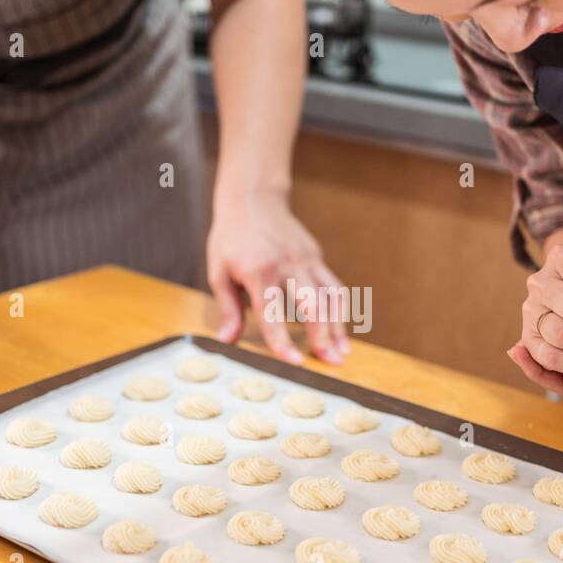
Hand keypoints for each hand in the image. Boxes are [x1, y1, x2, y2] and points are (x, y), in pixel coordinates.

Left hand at [206, 194, 347, 364]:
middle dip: (323, 336)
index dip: (283, 341)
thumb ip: (228, 309)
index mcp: (259, 271)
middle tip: (331, 363)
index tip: (294, 363)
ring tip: (343, 353)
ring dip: (338, 327)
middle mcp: (287, 265)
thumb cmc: (231, 237)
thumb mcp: (219, 271)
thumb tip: (227, 341)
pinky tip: (341, 331)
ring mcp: (306, 260)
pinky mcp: (316, 256)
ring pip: (330, 297)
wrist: (252, 199)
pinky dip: (340, 310)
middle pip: (312, 305)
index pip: (273, 313)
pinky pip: (333, 286)